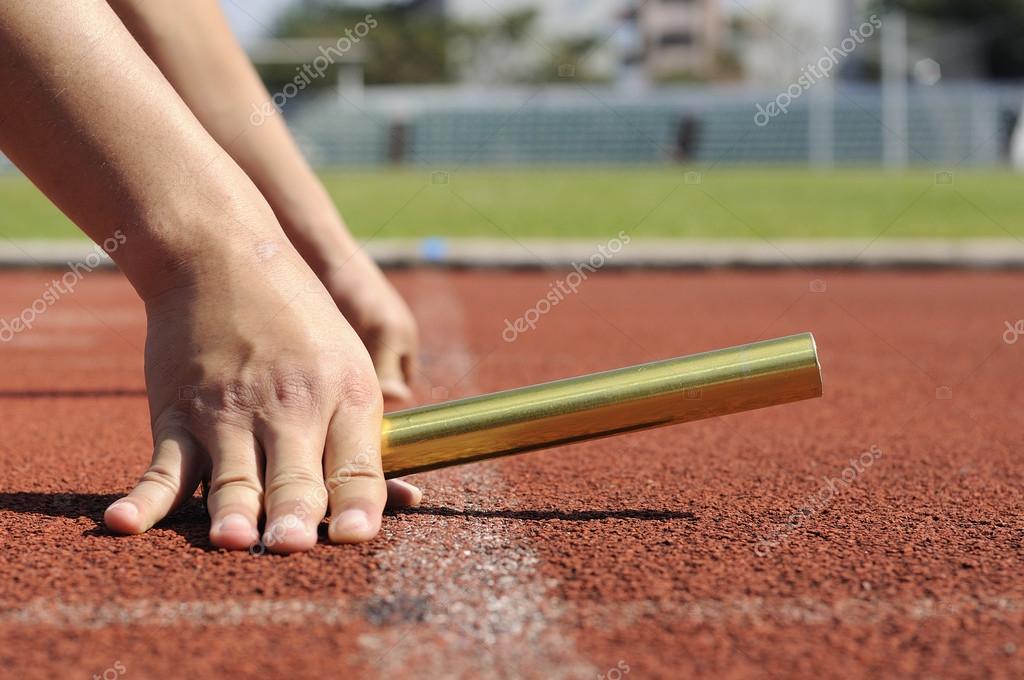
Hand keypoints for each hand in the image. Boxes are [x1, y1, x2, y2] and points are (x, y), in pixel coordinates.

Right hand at [103, 239, 420, 552]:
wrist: (223, 259)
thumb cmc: (302, 326)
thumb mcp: (352, 369)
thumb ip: (367, 443)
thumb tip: (407, 501)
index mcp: (345, 398)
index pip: (357, 465)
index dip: (358, 505)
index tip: (355, 537)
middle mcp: (290, 407)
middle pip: (295, 477)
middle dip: (294, 516)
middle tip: (292, 546)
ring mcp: (230, 413)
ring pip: (233, 477)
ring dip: (233, 512)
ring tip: (235, 541)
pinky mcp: (179, 414)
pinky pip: (163, 466)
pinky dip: (144, 500)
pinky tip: (124, 523)